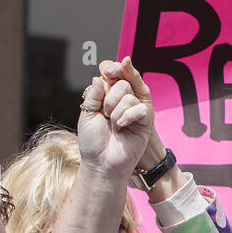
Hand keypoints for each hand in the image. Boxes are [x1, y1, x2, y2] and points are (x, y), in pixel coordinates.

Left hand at [77, 56, 153, 177]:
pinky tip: (121, 127)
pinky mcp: (144, 123)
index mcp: (108, 98)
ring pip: (129, 95)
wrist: (101, 163)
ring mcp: (134, 112)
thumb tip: (98, 77)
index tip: (106, 71)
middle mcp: (122, 103)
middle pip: (123, 83)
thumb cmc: (93, 142)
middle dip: (110, 97)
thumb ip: (93, 94)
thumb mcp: (87, 113)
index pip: (115, 76)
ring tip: (113, 125)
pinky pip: (140, 109)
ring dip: (116, 110)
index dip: (113, 69)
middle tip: (104, 113)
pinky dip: (127, 116)